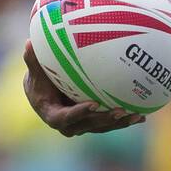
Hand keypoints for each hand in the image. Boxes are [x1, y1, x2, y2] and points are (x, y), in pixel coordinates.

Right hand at [22, 41, 145, 135]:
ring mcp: (82, 126)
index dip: (79, 113)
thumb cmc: (39, 80)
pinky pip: (109, 123)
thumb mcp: (35, 70)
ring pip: (102, 127)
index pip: (66, 117)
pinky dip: (124, 120)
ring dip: (119, 123)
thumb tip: (28, 43)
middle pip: (89, 125)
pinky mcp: (93, 124)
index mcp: (52, 115)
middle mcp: (69, 125)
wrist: (44, 94)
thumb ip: (33, 60)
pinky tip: (141, 116)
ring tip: (136, 116)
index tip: (93, 103)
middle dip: (105, 120)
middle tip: (120, 111)